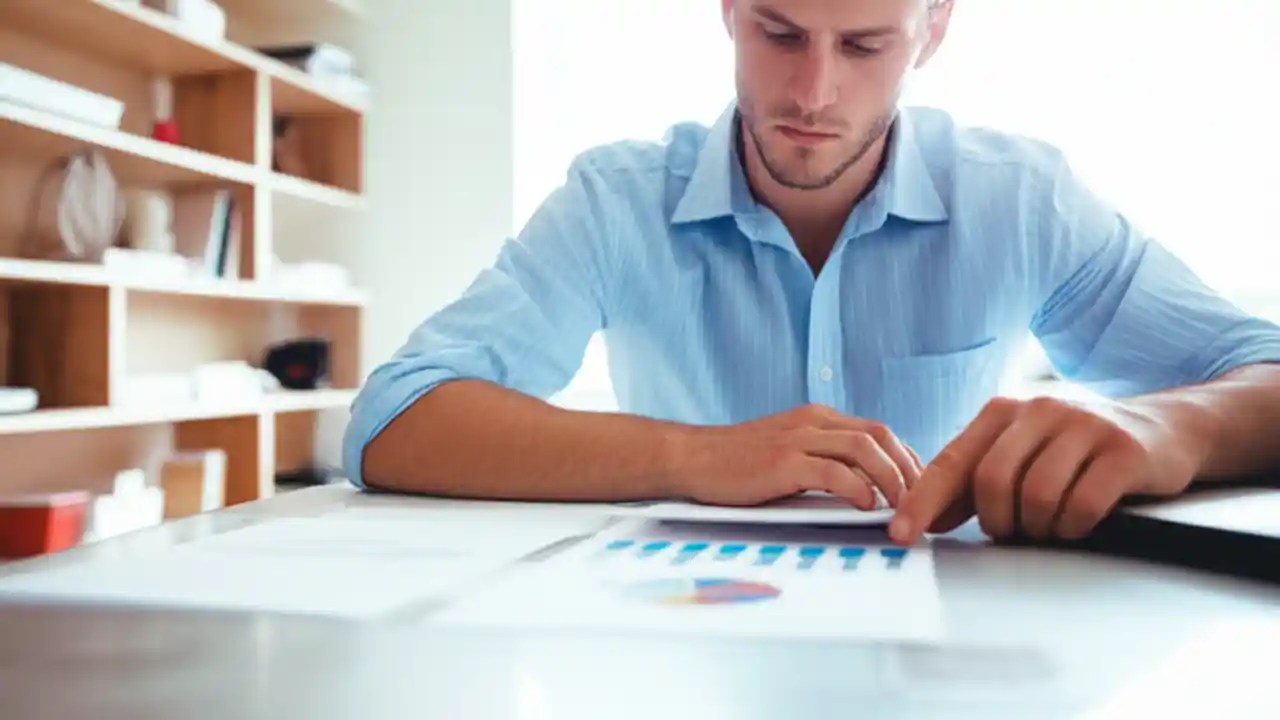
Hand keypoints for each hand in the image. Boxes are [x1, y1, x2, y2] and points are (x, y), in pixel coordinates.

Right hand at [669, 404, 922, 508]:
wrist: (691, 458)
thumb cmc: (735, 464)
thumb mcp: (785, 453)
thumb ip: (820, 461)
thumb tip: (862, 489)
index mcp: (816, 418)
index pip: (877, 431)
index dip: (904, 458)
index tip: (916, 487)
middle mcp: (812, 421)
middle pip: (879, 435)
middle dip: (907, 469)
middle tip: (920, 501)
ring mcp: (798, 439)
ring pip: (865, 448)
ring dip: (891, 479)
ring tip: (900, 507)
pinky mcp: (783, 461)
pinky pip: (833, 471)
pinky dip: (857, 488)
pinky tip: (864, 506)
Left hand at [890, 395, 1207, 544]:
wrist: (1162, 429)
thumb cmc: (1078, 450)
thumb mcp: (1021, 455)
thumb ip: (973, 484)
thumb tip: (926, 518)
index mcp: (1002, 411)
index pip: (951, 461)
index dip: (923, 500)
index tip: (901, 534)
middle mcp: (1038, 409)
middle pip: (992, 481)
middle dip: (997, 520)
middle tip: (1014, 530)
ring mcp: (1083, 425)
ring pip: (1036, 495)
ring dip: (1039, 526)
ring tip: (1051, 524)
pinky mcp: (1123, 450)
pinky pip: (1081, 504)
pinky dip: (1073, 525)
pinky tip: (1079, 522)